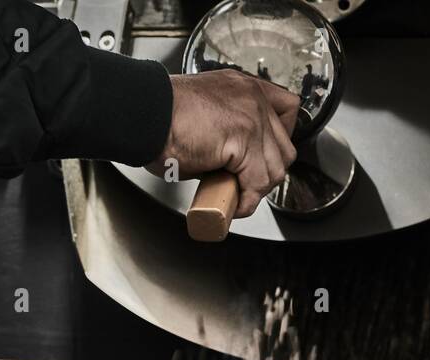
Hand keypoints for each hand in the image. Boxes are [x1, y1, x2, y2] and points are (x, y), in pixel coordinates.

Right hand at [147, 70, 299, 217]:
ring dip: (256, 190)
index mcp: (243, 87)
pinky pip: (257, 181)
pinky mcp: (244, 138)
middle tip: (245, 185)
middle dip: (267, 173)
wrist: (143, 116)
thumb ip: (226, 132)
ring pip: (275, 168)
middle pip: (285, 147)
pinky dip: (247, 200)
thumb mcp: (203, 116)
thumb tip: (233, 165)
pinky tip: (233, 202)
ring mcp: (251, 116)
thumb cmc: (158, 119)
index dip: (279, 141)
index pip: (287, 109)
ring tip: (235, 195)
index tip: (264, 158)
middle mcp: (252, 97)